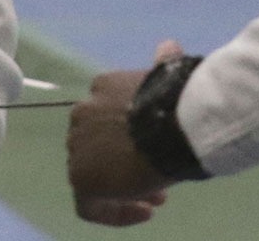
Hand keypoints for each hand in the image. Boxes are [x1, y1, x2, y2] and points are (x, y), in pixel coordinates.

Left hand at [67, 41, 183, 226]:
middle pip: (98, 147)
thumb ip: (162, 66)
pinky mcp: (81, 177)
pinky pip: (88, 204)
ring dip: (121, 188)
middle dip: (124, 162)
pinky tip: (142, 212)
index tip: (155, 149)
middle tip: (154, 177)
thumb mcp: (169, 76)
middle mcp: (82, 113)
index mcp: (101, 89)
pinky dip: (112, 212)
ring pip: (93, 175)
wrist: (174, 124)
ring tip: (152, 198)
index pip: (107, 118)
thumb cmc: (179, 101)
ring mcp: (78, 145)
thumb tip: (168, 46)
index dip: (130, 137)